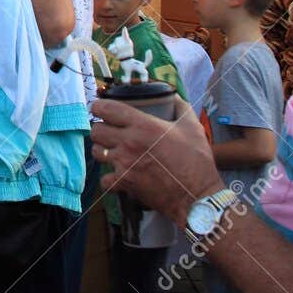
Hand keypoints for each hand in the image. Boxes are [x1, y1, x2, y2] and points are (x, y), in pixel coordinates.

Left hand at [90, 97, 222, 225]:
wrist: (197, 196)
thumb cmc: (196, 161)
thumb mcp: (192, 127)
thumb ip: (180, 107)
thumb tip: (173, 96)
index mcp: (143, 125)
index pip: (106, 108)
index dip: (99, 106)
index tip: (100, 109)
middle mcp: (129, 142)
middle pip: (96, 130)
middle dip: (100, 129)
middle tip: (109, 131)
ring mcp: (124, 164)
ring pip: (96, 152)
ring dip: (102, 150)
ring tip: (113, 151)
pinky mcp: (124, 183)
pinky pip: (104, 179)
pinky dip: (109, 178)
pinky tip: (119, 175)